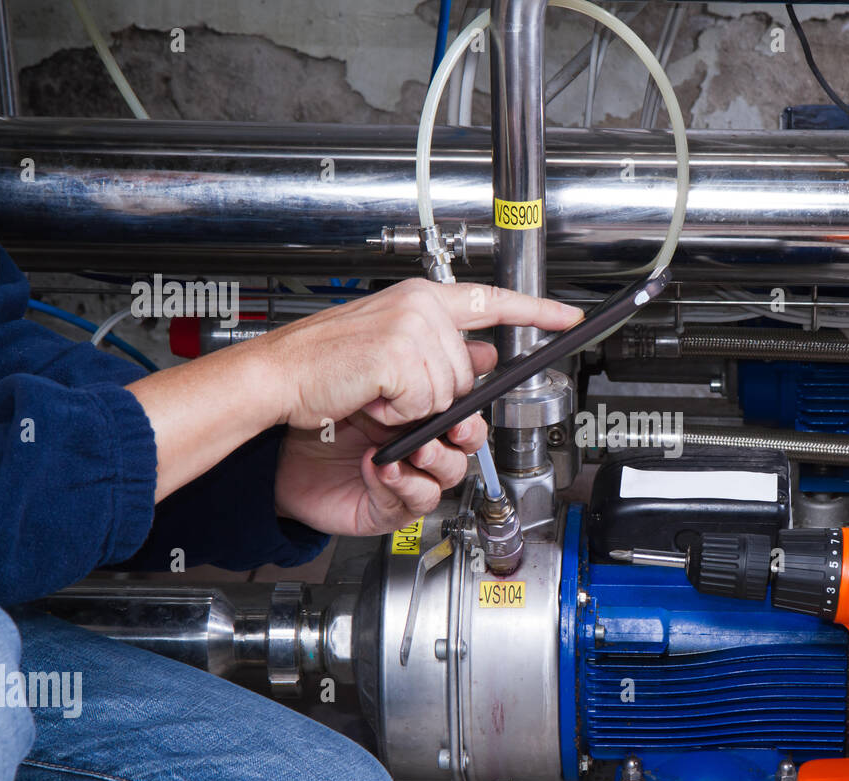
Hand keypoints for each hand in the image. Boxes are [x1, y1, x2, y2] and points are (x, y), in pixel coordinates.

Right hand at [126, 279, 580, 515]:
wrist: (279, 376)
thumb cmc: (326, 367)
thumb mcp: (392, 349)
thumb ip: (439, 349)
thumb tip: (484, 356)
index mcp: (422, 298)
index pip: (492, 300)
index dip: (536, 311)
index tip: (569, 318)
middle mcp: (421, 306)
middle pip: (469, 373)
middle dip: (438, 395)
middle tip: (392, 392)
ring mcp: (412, 328)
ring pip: (448, 394)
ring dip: (413, 408)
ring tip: (377, 393)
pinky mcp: (399, 355)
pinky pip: (425, 404)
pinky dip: (398, 414)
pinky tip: (371, 399)